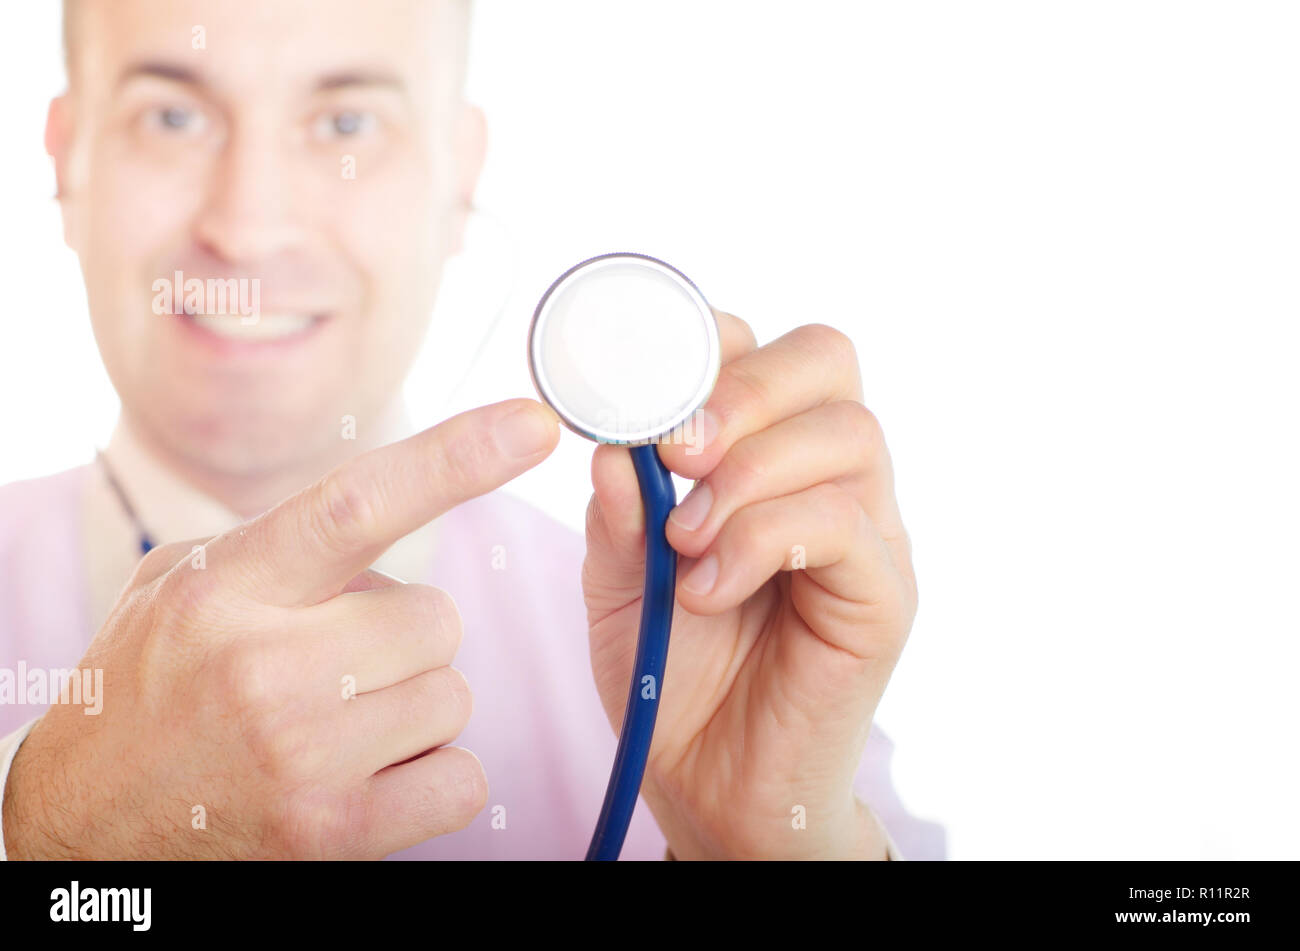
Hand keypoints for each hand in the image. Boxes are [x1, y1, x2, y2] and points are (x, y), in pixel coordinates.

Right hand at [1, 399, 558, 858]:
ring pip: (451, 697)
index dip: (456, 457)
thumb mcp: (181, 585)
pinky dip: (431, 777)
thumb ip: (283, 541)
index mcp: (229, 587)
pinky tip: (365, 777)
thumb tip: (405, 497)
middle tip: (338, 663)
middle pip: (437, 618)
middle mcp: (265, 666)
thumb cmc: (148, 687)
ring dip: (413, 707)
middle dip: (407, 636)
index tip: (531, 423)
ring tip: (335, 724)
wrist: (85, 824)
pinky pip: (460, 779)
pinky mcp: (332, 832)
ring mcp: (301, 755)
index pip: (358, 504)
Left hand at [583, 316, 916, 858]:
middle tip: (676, 452)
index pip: (769, 349)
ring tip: (686, 543)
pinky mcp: (885, 595)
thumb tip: (614, 446)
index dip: (709, 346)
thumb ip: (619, 513)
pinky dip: (762, 540)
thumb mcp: (617, 581)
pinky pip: (844, 521)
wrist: (708, 783)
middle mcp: (831, 477)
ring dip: (747, 476)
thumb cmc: (669, 673)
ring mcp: (870, 532)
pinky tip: (711, 589)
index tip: (645, 398)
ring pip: (846, 434)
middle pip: (828, 358)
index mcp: (769, 455)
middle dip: (742, 389)